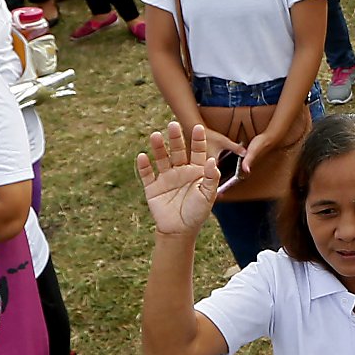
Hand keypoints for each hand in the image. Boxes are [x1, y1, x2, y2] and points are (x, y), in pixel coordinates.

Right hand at [136, 122, 219, 236]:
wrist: (180, 230)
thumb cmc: (197, 212)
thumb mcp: (208, 195)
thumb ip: (211, 178)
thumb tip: (212, 161)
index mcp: (195, 171)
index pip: (197, 151)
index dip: (198, 140)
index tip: (199, 127)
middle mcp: (180, 170)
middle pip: (177, 151)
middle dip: (175, 138)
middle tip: (173, 124)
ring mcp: (165, 177)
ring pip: (161, 158)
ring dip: (158, 147)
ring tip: (155, 135)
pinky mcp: (153, 187)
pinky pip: (147, 174)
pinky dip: (144, 166)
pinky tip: (143, 156)